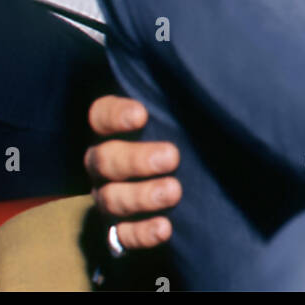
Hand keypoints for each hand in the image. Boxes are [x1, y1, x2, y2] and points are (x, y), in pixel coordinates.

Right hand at [85, 95, 180, 250]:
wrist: (186, 179)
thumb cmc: (180, 131)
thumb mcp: (176, 110)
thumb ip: (176, 94)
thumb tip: (204, 67)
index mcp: (112, 128)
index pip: (100, 115)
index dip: (115, 114)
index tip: (142, 113)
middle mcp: (104, 161)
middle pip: (104, 159)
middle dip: (137, 159)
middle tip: (172, 156)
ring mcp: (108, 195)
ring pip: (110, 198)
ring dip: (142, 196)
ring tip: (174, 191)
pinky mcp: (119, 229)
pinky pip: (121, 236)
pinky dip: (141, 233)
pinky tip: (165, 228)